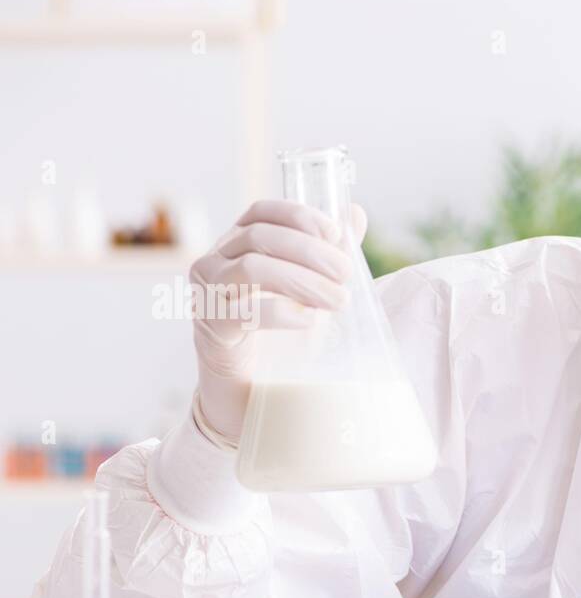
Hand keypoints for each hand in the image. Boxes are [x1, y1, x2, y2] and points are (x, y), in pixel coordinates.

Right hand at [188, 200, 366, 442]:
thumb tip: (356, 214)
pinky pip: (242, 312)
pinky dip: (280, 313)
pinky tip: (308, 321)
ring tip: (338, 300)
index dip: (297, 215)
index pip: (261, 212)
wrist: (248, 386)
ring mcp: (207, 294)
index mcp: (238, 244)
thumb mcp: (308, 286)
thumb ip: (328, 252)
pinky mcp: (211, 328)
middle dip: (310, 252)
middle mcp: (216, 261)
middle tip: (346, 274)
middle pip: (259, 237)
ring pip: (251, 268)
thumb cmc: (279, 330)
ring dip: (302, 281)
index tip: (334, 232)